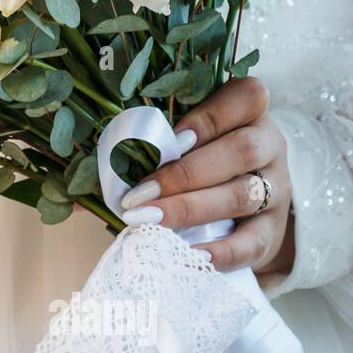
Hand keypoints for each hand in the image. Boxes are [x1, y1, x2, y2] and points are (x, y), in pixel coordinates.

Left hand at [120, 77, 294, 275]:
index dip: (210, 116)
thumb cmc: (201, 165)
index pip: (246, 97)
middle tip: (140, 193)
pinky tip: (187, 254)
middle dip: (186, 173)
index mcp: (248, 113)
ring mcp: (277, 190)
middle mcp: (269, 146)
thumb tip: (75, 179)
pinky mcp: (273, 233)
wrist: (246, 211)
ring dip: (191, 208)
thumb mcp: (183, 146)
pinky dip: (220, 251)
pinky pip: (253, 242)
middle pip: (242, 150)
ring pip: (244, 194)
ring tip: (148, 221)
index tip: (171, 138)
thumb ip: (142, 149)